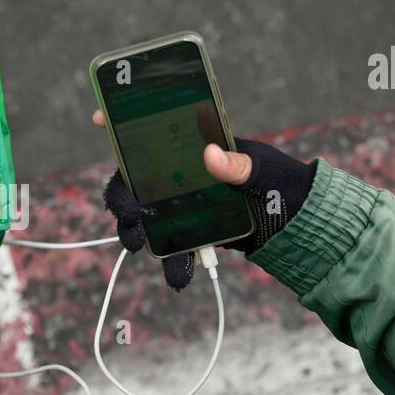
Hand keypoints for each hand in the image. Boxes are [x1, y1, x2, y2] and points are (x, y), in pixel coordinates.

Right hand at [94, 109, 317, 281]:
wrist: (295, 224)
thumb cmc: (278, 182)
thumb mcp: (264, 168)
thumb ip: (239, 163)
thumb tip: (211, 156)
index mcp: (192, 148)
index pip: (150, 132)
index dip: (120, 123)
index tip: (99, 118)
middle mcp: (177, 176)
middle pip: (132, 181)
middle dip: (121, 197)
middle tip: (129, 212)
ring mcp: (180, 206)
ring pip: (142, 217)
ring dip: (133, 232)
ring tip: (139, 244)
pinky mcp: (190, 233)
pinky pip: (170, 249)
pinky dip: (171, 264)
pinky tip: (178, 276)